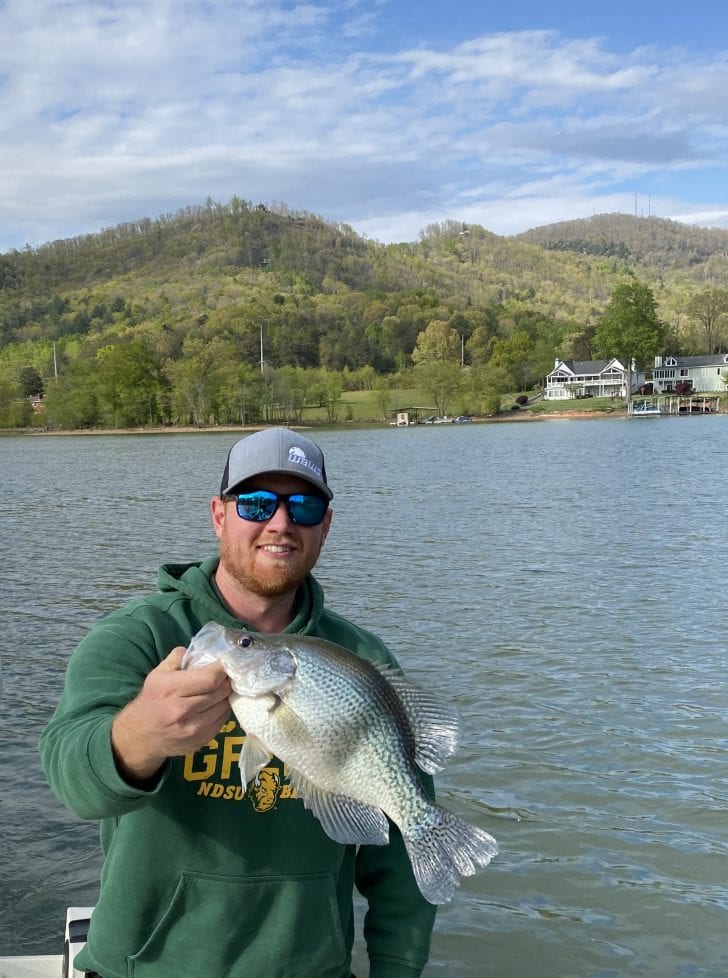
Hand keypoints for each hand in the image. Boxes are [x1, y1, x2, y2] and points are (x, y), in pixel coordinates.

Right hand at [111, 646, 232, 786]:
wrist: (140, 737)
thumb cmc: (151, 700)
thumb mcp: (157, 674)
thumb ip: (178, 657)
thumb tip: (199, 649)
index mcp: (171, 689)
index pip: (210, 678)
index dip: (222, 669)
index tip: (223, 664)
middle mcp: (182, 710)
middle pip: (221, 691)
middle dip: (226, 681)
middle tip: (225, 675)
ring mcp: (193, 729)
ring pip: (224, 706)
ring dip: (225, 696)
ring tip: (219, 690)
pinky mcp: (201, 740)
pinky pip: (222, 720)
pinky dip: (221, 710)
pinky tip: (214, 704)